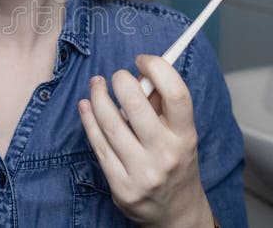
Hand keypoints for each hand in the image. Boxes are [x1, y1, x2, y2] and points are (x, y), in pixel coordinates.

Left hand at [77, 55, 213, 227]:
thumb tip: (139, 72)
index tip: (143, 60)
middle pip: (135, 104)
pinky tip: (86, 106)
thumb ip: (162, 104)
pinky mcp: (120, 185)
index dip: (157, 68)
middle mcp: (165, 154)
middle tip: (116, 75)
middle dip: (120, 81)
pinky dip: (88, 120)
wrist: (175, 212)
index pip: (176, 94)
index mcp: (186, 136)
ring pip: (110, 123)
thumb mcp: (180, 134)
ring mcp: (141, 172)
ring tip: (96, 85)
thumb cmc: (175, 163)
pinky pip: (98, 145)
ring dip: (98, 97)